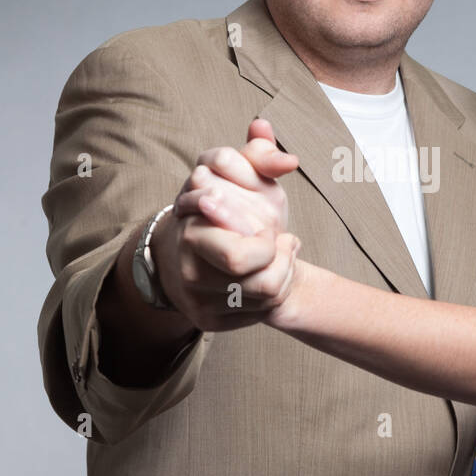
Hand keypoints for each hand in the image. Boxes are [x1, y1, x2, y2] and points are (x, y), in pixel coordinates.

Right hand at [149, 120, 299, 331]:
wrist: (198, 254)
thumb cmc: (230, 209)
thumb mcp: (244, 176)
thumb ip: (264, 157)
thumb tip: (290, 161)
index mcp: (192, 211)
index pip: (240, 242)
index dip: (266, 234)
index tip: (267, 227)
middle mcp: (186, 254)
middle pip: (248, 267)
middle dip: (279, 256)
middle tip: (277, 242)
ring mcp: (192, 289)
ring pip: (266, 291)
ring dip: (285, 271)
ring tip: (278, 256)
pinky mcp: (205, 319)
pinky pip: (261, 313)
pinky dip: (275, 294)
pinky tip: (265, 277)